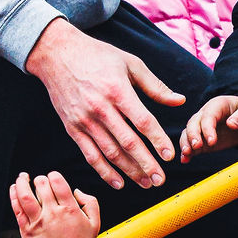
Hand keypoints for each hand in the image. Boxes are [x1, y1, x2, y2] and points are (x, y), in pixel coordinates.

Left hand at [10, 170, 101, 237]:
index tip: (53, 177)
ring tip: (23, 177)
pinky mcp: (27, 232)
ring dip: (22, 182)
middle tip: (41, 181)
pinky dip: (14, 196)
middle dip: (41, 179)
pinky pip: (17, 210)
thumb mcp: (95, 223)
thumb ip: (90, 202)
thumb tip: (76, 190)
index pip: (58, 182)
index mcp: (70, 210)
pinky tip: (14, 189)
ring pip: (25, 195)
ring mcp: (38, 223)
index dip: (54, 175)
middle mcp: (52, 214)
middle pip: (41, 185)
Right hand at [26, 18, 183, 189]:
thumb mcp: (129, 63)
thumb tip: (180, 101)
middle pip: (128, 142)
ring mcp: (84, 120)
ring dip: (129, 171)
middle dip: (146, 164)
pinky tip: (119, 182)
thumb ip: (155, 86)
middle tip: (161, 180)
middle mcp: (100, 107)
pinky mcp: (72, 128)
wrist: (56, 54)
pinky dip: (104, 171)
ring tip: (146, 183)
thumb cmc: (97, 56)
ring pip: (110, 152)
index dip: (158, 140)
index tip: (170, 156)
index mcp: (117, 90)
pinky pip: (90, 154)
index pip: (142, 121)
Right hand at [180, 94, 237, 160]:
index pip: (208, 116)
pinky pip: (191, 144)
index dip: (208, 129)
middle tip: (197, 146)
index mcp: (216, 106)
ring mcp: (201, 127)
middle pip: (193, 123)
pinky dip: (187, 152)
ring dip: (186, 143)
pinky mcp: (202, 139)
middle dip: (193, 135)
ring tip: (187, 154)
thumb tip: (232, 123)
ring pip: (188, 133)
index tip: (212, 141)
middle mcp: (205, 115)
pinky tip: (185, 159)